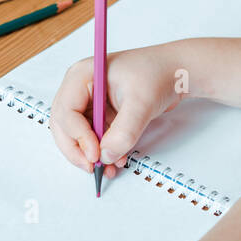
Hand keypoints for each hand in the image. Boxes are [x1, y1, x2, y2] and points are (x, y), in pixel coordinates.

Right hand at [49, 45, 183, 179]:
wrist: (176, 72)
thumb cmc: (158, 73)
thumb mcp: (141, 102)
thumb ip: (124, 131)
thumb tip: (106, 155)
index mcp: (82, 76)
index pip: (66, 110)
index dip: (77, 135)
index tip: (95, 153)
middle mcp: (81, 88)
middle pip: (64, 125)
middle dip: (76, 148)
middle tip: (92, 166)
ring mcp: (89, 102)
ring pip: (76, 135)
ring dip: (88, 154)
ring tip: (107, 168)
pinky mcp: (100, 114)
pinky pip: (93, 138)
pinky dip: (101, 151)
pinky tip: (115, 160)